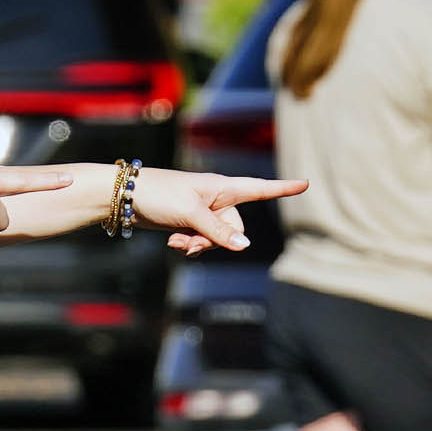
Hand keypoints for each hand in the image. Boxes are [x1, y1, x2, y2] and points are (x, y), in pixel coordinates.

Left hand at [126, 169, 305, 254]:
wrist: (125, 197)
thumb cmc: (159, 194)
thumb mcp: (191, 213)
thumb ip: (218, 231)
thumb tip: (245, 247)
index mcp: (223, 187)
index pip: (260, 188)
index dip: (283, 188)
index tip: (305, 184)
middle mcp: (217, 199)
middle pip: (235, 229)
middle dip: (216, 241)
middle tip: (191, 239)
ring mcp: (203, 212)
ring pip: (217, 240)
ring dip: (199, 247)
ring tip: (178, 242)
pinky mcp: (189, 223)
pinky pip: (201, 243)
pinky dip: (189, 247)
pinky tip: (174, 243)